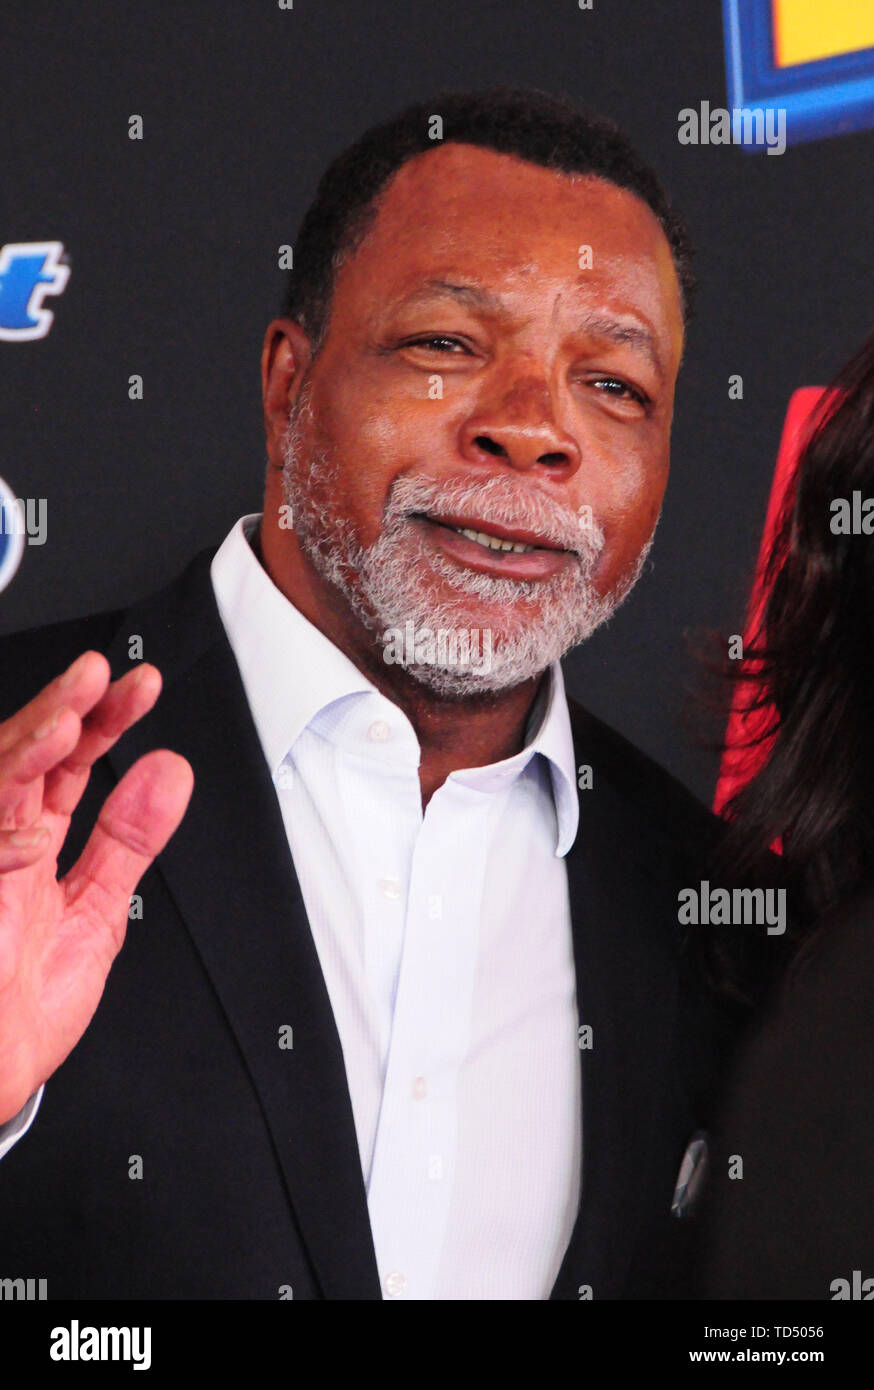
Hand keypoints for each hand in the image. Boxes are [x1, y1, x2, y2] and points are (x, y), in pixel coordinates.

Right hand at [0, 652, 192, 1123]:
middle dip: (71, 709)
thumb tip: (170, 772)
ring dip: (42, 727)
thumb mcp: (93, 917)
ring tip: (83, 691)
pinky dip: (18, 772)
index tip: (142, 689)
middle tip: (109, 674)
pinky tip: (51, 741)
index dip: (103, 722)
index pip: (67, 767)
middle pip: (30, 757)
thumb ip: (127, 844)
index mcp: (28, 850)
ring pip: (0, 772)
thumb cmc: (15, 1018)